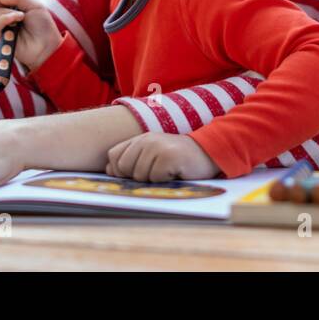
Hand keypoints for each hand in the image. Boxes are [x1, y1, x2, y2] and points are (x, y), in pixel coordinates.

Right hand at [0, 0, 62, 72]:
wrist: (46, 45)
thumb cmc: (43, 25)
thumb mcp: (34, 5)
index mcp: (13, 6)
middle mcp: (5, 15)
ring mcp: (3, 26)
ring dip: (7, 12)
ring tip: (21, 16)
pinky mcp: (1, 37)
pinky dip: (5, 19)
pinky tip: (17, 19)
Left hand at [105, 133, 220, 181]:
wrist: (208, 153)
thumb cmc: (178, 159)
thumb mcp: (152, 156)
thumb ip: (131, 160)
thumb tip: (110, 170)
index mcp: (140, 139)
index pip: (113, 156)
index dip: (119, 170)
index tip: (135, 173)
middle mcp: (146, 140)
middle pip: (124, 168)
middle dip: (138, 176)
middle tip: (156, 172)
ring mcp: (157, 147)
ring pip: (139, 175)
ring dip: (153, 179)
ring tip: (167, 171)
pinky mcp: (168, 157)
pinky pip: (155, 178)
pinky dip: (164, 180)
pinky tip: (175, 172)